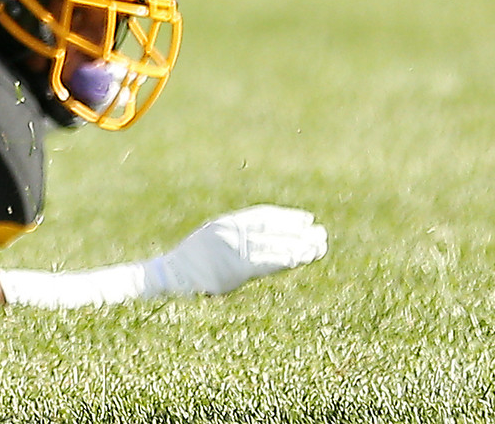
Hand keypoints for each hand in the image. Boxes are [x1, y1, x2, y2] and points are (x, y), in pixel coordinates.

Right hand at [150, 205, 328, 295]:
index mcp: (226, 223)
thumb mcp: (214, 243)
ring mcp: (233, 248)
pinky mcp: (237, 267)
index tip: (307, 219)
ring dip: (300, 245)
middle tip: (321, 233)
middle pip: (274, 229)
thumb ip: (236, 239)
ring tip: (320, 246)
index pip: (263, 216)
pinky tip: (302, 258)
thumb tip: (264, 240)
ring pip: (275, 244)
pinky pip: (268, 262)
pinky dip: (287, 259)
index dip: (287, 217)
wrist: (173, 276)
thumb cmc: (192, 263)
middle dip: (299, 231)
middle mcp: (231, 232)